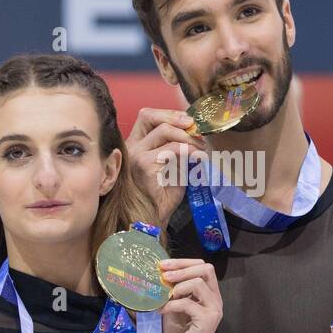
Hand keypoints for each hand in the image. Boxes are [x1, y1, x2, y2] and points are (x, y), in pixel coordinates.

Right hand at [126, 107, 208, 226]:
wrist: (154, 218)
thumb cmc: (163, 195)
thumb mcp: (172, 165)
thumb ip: (178, 148)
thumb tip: (197, 133)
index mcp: (137, 145)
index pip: (147, 117)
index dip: (169, 114)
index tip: (189, 121)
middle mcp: (132, 147)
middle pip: (149, 116)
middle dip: (175, 117)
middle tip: (195, 128)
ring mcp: (136, 155)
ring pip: (163, 130)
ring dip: (187, 135)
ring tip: (200, 146)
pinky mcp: (144, 165)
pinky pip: (171, 149)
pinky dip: (188, 150)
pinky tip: (198, 157)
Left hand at [158, 258, 221, 332]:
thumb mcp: (174, 307)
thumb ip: (173, 292)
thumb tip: (161, 274)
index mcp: (209, 293)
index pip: (203, 267)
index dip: (183, 262)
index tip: (164, 265)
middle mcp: (215, 299)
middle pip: (206, 269)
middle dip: (182, 268)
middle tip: (164, 275)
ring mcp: (214, 309)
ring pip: (199, 283)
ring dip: (178, 287)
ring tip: (166, 295)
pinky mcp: (208, 320)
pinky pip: (188, 303)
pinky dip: (172, 305)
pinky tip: (162, 311)